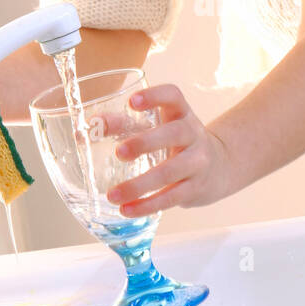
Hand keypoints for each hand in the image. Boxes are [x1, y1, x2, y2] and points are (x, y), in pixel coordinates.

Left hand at [88, 83, 232, 216]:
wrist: (218, 167)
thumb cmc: (175, 142)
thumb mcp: (155, 127)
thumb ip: (121, 124)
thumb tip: (86, 130)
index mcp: (180, 113)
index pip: (173, 96)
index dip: (155, 96)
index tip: (132, 102)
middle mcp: (193, 133)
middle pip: (174, 133)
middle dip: (146, 143)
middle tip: (119, 152)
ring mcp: (197, 161)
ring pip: (171, 171)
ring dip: (140, 184)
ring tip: (113, 195)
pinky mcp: (196, 187)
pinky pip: (172, 197)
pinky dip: (147, 205)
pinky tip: (127, 209)